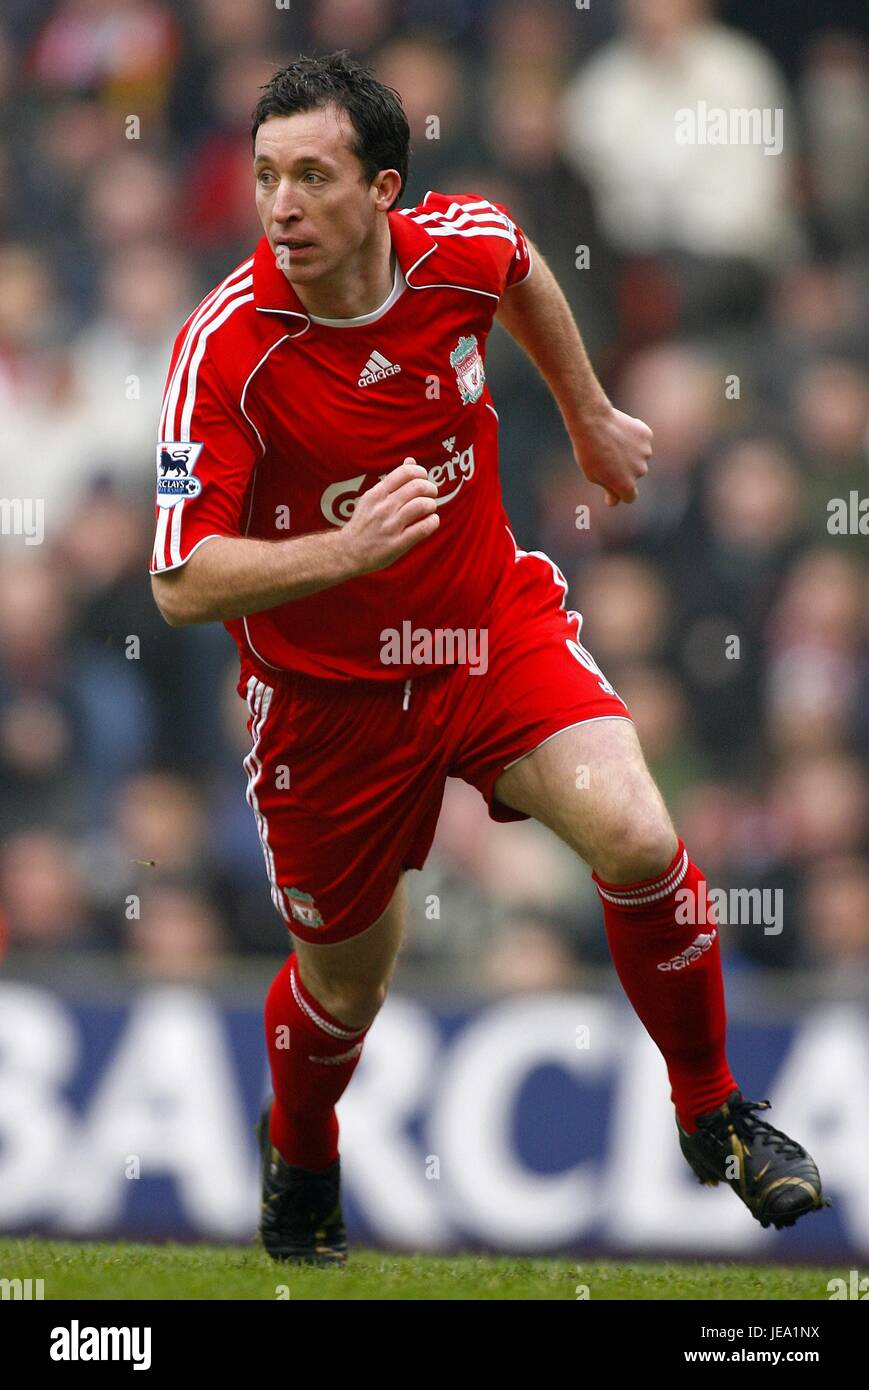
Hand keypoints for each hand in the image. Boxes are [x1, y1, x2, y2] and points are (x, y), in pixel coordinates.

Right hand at [340, 458, 439, 575]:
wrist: (348, 552)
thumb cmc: (364, 523)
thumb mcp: (372, 498)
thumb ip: (392, 480)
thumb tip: (411, 460)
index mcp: (376, 494)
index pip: (406, 472)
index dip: (421, 472)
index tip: (423, 479)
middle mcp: (383, 508)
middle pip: (418, 487)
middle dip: (430, 488)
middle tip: (430, 495)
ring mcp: (390, 526)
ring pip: (423, 505)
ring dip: (432, 505)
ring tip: (429, 509)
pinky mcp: (398, 544)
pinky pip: (424, 528)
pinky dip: (433, 522)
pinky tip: (430, 522)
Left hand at [572, 406, 652, 506]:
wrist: (593, 421)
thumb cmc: (588, 451)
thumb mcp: (593, 476)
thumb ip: (609, 488)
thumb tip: (614, 501)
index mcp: (626, 485)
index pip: (629, 497)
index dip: (620, 493)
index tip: (611, 487)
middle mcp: (640, 471)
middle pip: (634, 475)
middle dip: (624, 469)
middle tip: (606, 456)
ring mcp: (646, 452)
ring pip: (639, 456)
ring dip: (630, 453)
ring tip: (612, 442)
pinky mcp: (647, 435)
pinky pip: (642, 439)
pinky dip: (634, 437)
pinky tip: (620, 431)